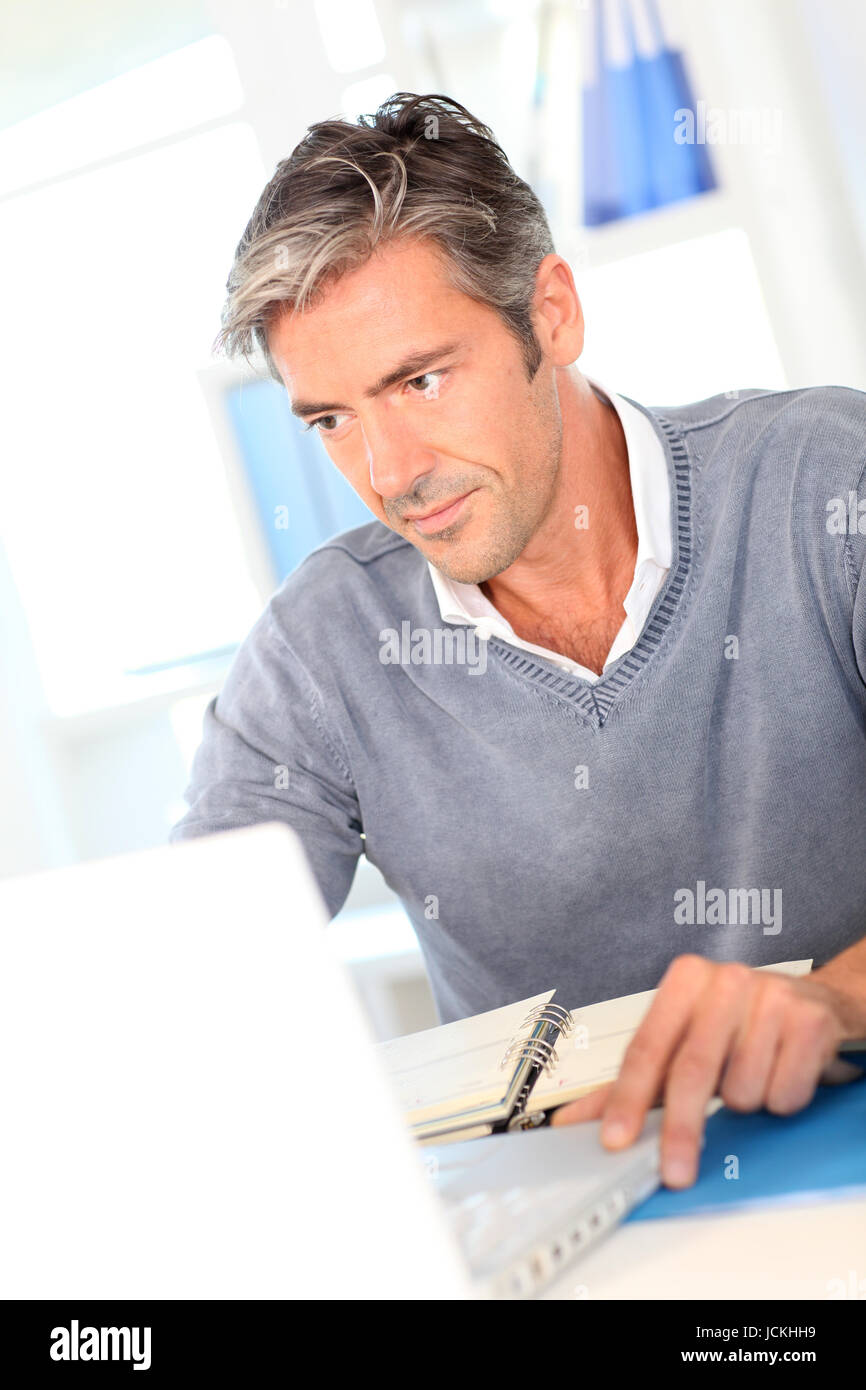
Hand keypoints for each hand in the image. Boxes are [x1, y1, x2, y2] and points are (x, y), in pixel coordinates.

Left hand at [550, 955, 864, 1187]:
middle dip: (681, 1130)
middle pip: (691, 1071)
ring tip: (753, 1076)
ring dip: (745, 1103)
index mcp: (685, 981)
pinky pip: (784, 1093)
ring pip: (742, 1090)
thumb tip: (573, 1121)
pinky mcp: (810, 1021)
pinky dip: (781, 1099)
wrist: (816, 1005)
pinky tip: (781, 1073)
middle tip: (674, 1170)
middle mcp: (726, 981)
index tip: (616, 1139)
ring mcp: (771, 997)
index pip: (646, 1048)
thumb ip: (632, 1081)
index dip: (627, 1098)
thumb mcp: (685, 1042)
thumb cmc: (740, 1026)